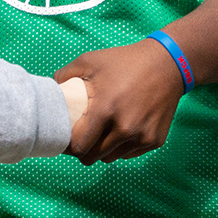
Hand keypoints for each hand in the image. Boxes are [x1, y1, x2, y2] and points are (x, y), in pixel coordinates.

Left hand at [56, 39, 184, 164]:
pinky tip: (122, 129)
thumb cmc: (125, 61)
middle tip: (83, 138)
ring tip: (102, 132)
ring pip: (111, 157)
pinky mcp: (155, 140)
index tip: (66, 140)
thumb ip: (65, 74)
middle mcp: (124, 128)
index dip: (69, 146)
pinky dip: (123, 146)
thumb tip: (49, 89)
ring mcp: (141, 136)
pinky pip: (130, 153)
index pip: (79, 146)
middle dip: (84, 151)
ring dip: (104, 150)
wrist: (167, 64)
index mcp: (105, 110)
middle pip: (93, 157)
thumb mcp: (90, 60)